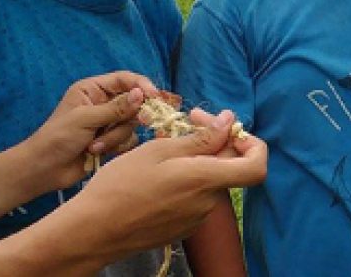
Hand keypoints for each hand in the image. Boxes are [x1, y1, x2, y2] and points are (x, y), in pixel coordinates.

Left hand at [20, 71, 160, 192]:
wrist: (44, 170)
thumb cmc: (57, 137)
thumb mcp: (85, 119)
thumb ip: (116, 108)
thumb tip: (142, 95)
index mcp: (93, 90)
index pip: (125, 80)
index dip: (142, 86)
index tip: (154, 97)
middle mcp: (103, 103)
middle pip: (133, 103)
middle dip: (130, 116)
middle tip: (140, 122)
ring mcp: (108, 123)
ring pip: (131, 124)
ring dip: (115, 136)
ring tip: (95, 145)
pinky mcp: (111, 141)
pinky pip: (128, 140)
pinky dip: (115, 147)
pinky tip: (97, 152)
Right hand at [59, 109, 267, 259]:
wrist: (94, 230)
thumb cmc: (122, 184)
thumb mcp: (159, 150)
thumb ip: (201, 138)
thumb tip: (229, 122)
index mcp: (206, 180)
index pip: (257, 166)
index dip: (252, 145)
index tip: (227, 129)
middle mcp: (208, 202)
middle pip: (230, 167)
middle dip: (216, 141)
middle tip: (189, 121)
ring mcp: (197, 218)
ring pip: (211, 180)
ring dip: (199, 160)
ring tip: (167, 148)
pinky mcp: (183, 227)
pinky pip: (196, 197)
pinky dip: (188, 180)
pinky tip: (161, 174)